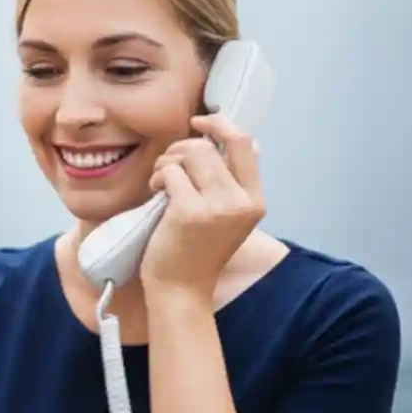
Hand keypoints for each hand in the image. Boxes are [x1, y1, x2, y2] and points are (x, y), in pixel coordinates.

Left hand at [139, 115, 265, 301]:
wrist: (181, 290)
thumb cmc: (196, 250)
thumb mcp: (226, 215)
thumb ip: (230, 181)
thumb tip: (229, 137)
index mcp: (256, 200)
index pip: (245, 142)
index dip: (220, 124)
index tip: (198, 122)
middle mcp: (242, 202)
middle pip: (209, 146)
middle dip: (180, 148)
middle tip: (168, 167)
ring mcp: (218, 207)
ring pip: (189, 154)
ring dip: (166, 162)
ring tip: (161, 183)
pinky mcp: (191, 212)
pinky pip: (170, 172)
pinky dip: (157, 177)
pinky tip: (155, 194)